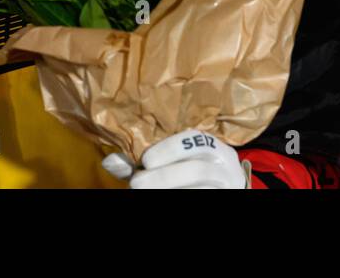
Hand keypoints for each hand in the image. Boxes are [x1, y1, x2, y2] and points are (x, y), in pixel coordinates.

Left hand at [102, 130, 248, 188]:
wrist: (221, 189)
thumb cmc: (194, 175)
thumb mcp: (178, 163)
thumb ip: (149, 162)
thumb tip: (110, 162)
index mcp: (216, 147)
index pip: (197, 139)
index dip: (171, 148)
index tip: (145, 160)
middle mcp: (227, 167)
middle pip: (199, 169)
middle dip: (165, 176)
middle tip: (136, 183)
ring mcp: (228, 186)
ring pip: (201, 187)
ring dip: (170, 189)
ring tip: (145, 193)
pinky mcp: (226, 198)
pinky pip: (204, 197)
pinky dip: (180, 197)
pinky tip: (160, 200)